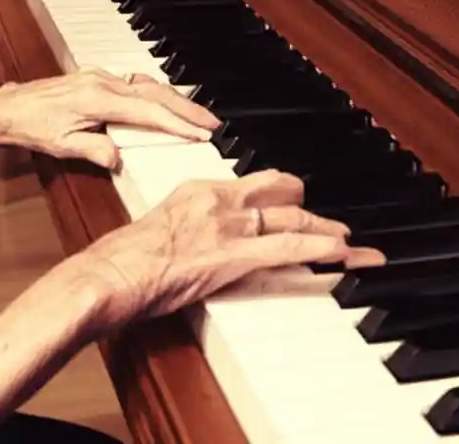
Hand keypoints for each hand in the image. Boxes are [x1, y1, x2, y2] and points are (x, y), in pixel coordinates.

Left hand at [0, 69, 219, 169]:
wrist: (1, 110)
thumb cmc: (28, 127)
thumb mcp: (60, 146)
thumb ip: (93, 150)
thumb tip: (119, 158)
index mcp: (96, 99)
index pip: (148, 111)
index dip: (177, 124)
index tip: (201, 134)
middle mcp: (101, 82)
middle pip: (155, 93)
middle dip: (187, 109)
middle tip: (213, 124)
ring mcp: (98, 77)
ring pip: (147, 85)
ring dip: (174, 100)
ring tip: (197, 116)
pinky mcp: (94, 78)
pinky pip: (133, 84)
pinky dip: (155, 93)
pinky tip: (164, 102)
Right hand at [75, 169, 385, 330]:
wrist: (110, 274)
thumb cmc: (123, 261)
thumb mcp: (160, 229)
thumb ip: (186, 228)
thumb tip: (198, 241)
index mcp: (198, 190)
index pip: (251, 184)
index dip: (280, 193)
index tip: (293, 199)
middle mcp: (217, 200)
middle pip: (279, 195)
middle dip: (309, 207)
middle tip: (330, 220)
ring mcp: (227, 227)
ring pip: (292, 219)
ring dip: (326, 230)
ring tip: (348, 241)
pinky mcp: (233, 256)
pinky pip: (287, 247)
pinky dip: (319, 247)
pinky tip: (341, 251)